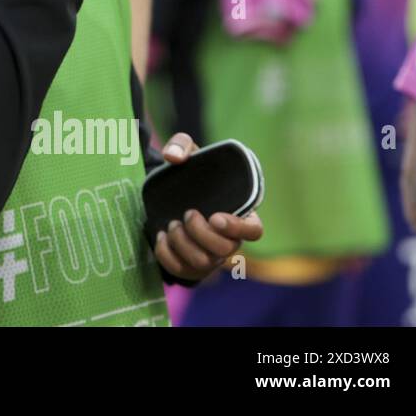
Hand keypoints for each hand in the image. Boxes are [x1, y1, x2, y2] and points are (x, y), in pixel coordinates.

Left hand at [153, 132, 264, 281]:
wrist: (169, 195)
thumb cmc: (190, 175)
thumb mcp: (188, 154)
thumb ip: (182, 145)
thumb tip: (173, 157)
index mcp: (238, 215)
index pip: (254, 231)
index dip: (238, 228)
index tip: (215, 217)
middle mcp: (228, 239)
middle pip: (226, 250)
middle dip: (201, 233)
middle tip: (186, 214)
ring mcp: (210, 256)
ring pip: (203, 262)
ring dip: (183, 243)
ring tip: (172, 224)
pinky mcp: (189, 266)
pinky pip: (181, 270)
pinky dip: (166, 254)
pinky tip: (160, 235)